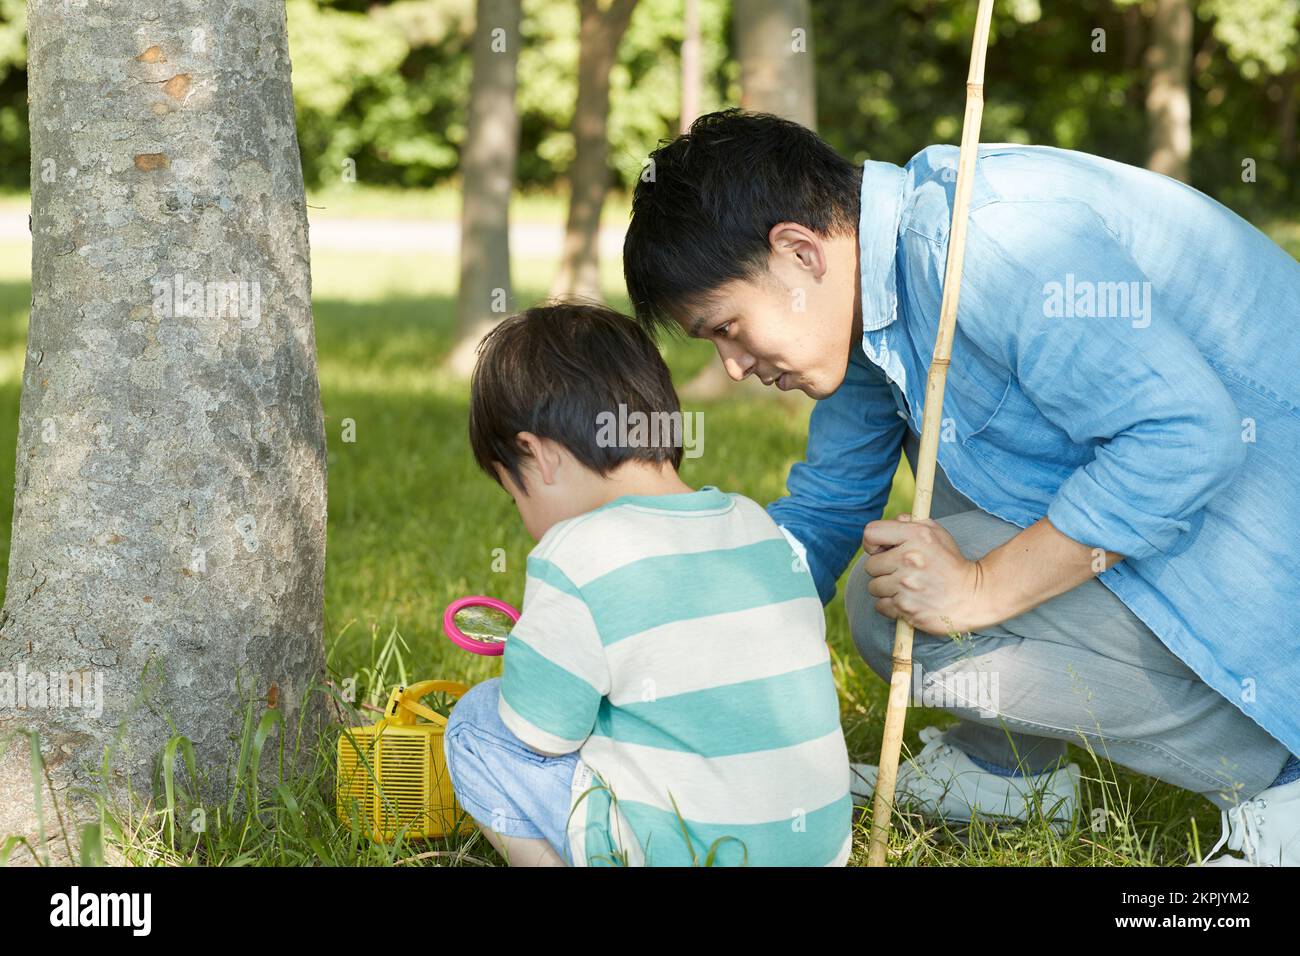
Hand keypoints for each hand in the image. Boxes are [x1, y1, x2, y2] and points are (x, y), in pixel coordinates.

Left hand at [861, 513, 988, 635]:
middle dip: (882, 569)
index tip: (881, 550)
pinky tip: (907, 600)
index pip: (871, 533)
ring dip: (886, 588)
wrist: (974, 596)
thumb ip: (911, 522)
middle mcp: (908, 559)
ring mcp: (906, 585)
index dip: (872, 542)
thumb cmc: (953, 564)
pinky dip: (891, 605)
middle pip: (870, 565)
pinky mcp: (906, 608)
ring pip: (874, 587)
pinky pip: (880, 606)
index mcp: (915, 535)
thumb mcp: (937, 534)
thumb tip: (893, 521)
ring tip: (906, 587)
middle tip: (900, 571)